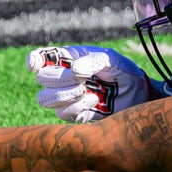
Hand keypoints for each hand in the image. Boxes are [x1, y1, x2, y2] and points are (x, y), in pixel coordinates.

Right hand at [27, 45, 171, 122]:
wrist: (137, 95)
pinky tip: (94, 100)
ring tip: (86, 90)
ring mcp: (66, 96)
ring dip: (65, 95)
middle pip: (42, 79)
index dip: (33, 60)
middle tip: (80, 79)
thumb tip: (73, 71)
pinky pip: (61, 114)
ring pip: (45, 99)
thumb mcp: (112, 60)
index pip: (41, 57)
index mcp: (68, 58)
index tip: (35, 65)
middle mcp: (63, 77)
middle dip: (58, 79)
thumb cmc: (123, 71)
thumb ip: (93, 61)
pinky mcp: (74, 114)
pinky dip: (76, 107)